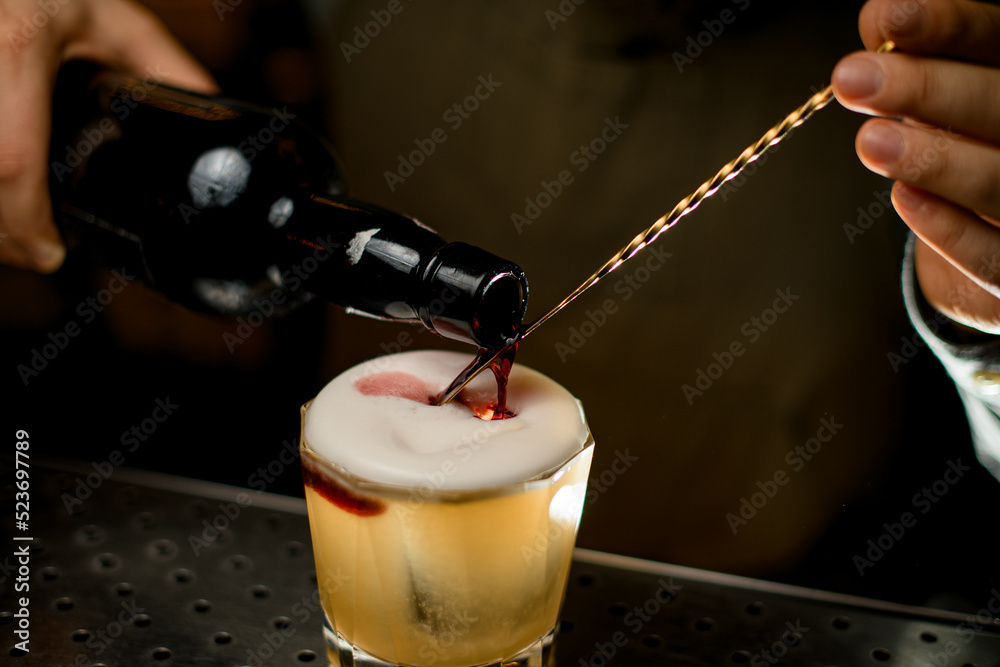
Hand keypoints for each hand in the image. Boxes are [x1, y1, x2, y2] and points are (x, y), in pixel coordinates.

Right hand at [0, 0, 214, 272]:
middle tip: (31, 250)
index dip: (25, 222)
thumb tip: (209, 112)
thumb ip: (158, 65)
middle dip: (2, 230)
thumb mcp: (108, 14)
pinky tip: (0, 194)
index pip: (11, 161)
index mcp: (16, 46)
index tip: (48, 254)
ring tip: (14, 230)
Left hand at [833, 0, 999, 334]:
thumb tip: (881, 17)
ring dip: (936, 159)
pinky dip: (949, 229)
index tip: (884, 18)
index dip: (948, 25)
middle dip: (929, 88)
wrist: (993, 231)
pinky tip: (904, 199)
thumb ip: (918, 53)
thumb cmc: (965, 141)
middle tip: (852, 78)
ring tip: (870, 140)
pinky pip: (995, 256)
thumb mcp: (942, 92)